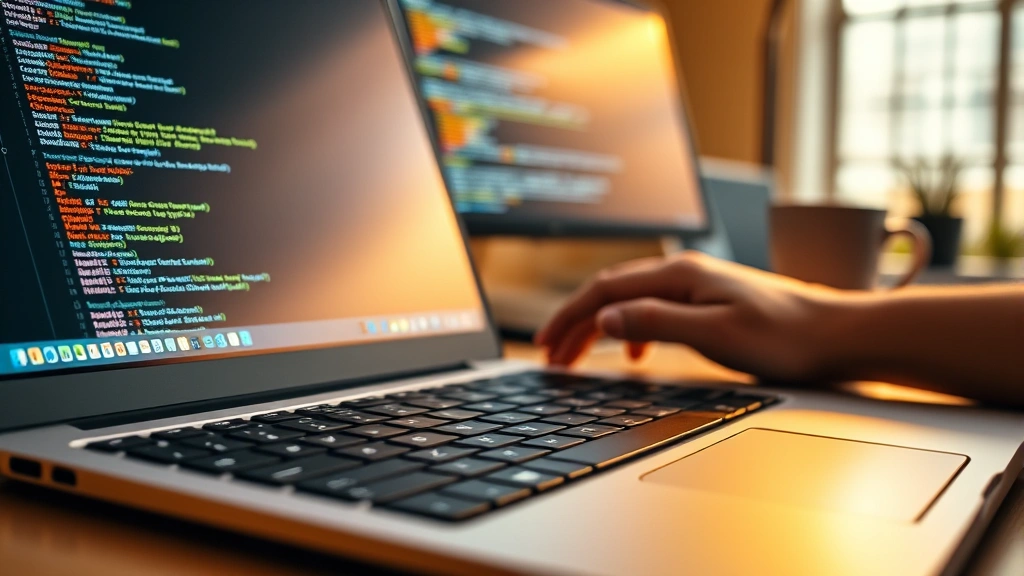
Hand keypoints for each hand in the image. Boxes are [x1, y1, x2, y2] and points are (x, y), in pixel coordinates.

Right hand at [534, 252, 840, 381]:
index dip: (569, 317)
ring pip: (630, 301)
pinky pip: (654, 309)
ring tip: (579, 357)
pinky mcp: (709, 300)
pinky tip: (635, 355)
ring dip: (599, 328)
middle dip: (575, 323)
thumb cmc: (787, 336)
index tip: (545, 342)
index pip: (605, 291)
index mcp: (681, 274)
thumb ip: (658, 323)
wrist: (837, 334)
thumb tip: (607, 320)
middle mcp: (685, 272)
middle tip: (551, 355)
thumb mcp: (716, 334)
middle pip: (611, 293)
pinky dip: (631, 331)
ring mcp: (697, 284)